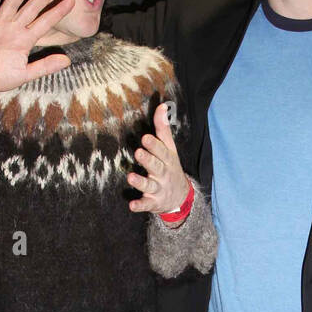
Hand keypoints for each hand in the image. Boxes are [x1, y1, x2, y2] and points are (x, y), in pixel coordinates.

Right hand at [0, 0, 74, 100]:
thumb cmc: (1, 77)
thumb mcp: (26, 73)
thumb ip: (45, 66)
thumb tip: (67, 61)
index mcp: (25, 39)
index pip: (44, 22)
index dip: (56, 11)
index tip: (71, 0)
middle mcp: (14, 29)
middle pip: (31, 9)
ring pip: (11, 6)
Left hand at [127, 103, 189, 219]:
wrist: (181, 197)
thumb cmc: (170, 167)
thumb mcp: (170, 149)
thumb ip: (163, 129)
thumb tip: (161, 106)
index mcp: (167, 159)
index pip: (161, 151)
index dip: (154, 145)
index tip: (146, 137)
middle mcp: (163, 174)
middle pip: (156, 167)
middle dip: (148, 160)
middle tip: (138, 152)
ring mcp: (158, 189)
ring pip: (149, 186)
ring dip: (141, 182)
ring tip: (131, 177)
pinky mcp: (153, 202)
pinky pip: (146, 204)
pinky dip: (140, 206)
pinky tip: (132, 205)